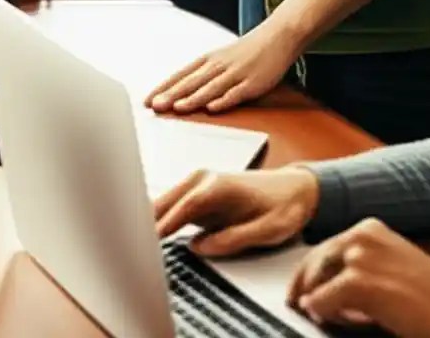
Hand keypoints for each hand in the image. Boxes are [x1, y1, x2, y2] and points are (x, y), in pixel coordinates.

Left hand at [146, 22, 300, 113]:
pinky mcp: (253, 83)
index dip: (162, 88)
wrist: (277, 36)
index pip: (179, 75)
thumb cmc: (246, 51)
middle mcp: (218, 66)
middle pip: (191, 83)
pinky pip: (236, 93)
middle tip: (155, 106)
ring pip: (210, 88)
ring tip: (177, 108)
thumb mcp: (220, 58)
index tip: (147, 101)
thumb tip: (179, 90)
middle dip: (171, 95)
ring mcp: (235, 74)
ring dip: (193, 98)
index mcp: (207, 60)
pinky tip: (212, 108)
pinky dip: (224, 100)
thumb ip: (202, 74)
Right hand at [154, 168, 319, 256]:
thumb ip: (233, 239)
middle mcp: (202, 180)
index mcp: (218, 186)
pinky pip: (170, 208)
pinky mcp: (195, 194)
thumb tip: (199, 247)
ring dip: (149, 224)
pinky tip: (151, 239)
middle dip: (146, 225)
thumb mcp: (269, 230)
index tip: (148, 243)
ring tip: (138, 247)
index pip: (183, 207)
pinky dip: (159, 222)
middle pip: (164, 203)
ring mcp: (196, 185)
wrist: (295, 190)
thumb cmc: (284, 207)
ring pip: (162, 205)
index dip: (164, 225)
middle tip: (135, 250)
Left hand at [288, 219, 429, 336]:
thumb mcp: (390, 266)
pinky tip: (354, 321)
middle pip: (312, 264)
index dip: (310, 274)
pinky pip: (320, 302)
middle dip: (305, 288)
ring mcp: (358, 258)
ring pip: (314, 284)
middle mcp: (360, 236)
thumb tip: (318, 287)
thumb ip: (357, 267)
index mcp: (369, 228)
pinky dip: (329, 315)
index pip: (324, 250)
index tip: (301, 290)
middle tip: (301, 307)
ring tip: (346, 318)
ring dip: (323, 303)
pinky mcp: (356, 283)